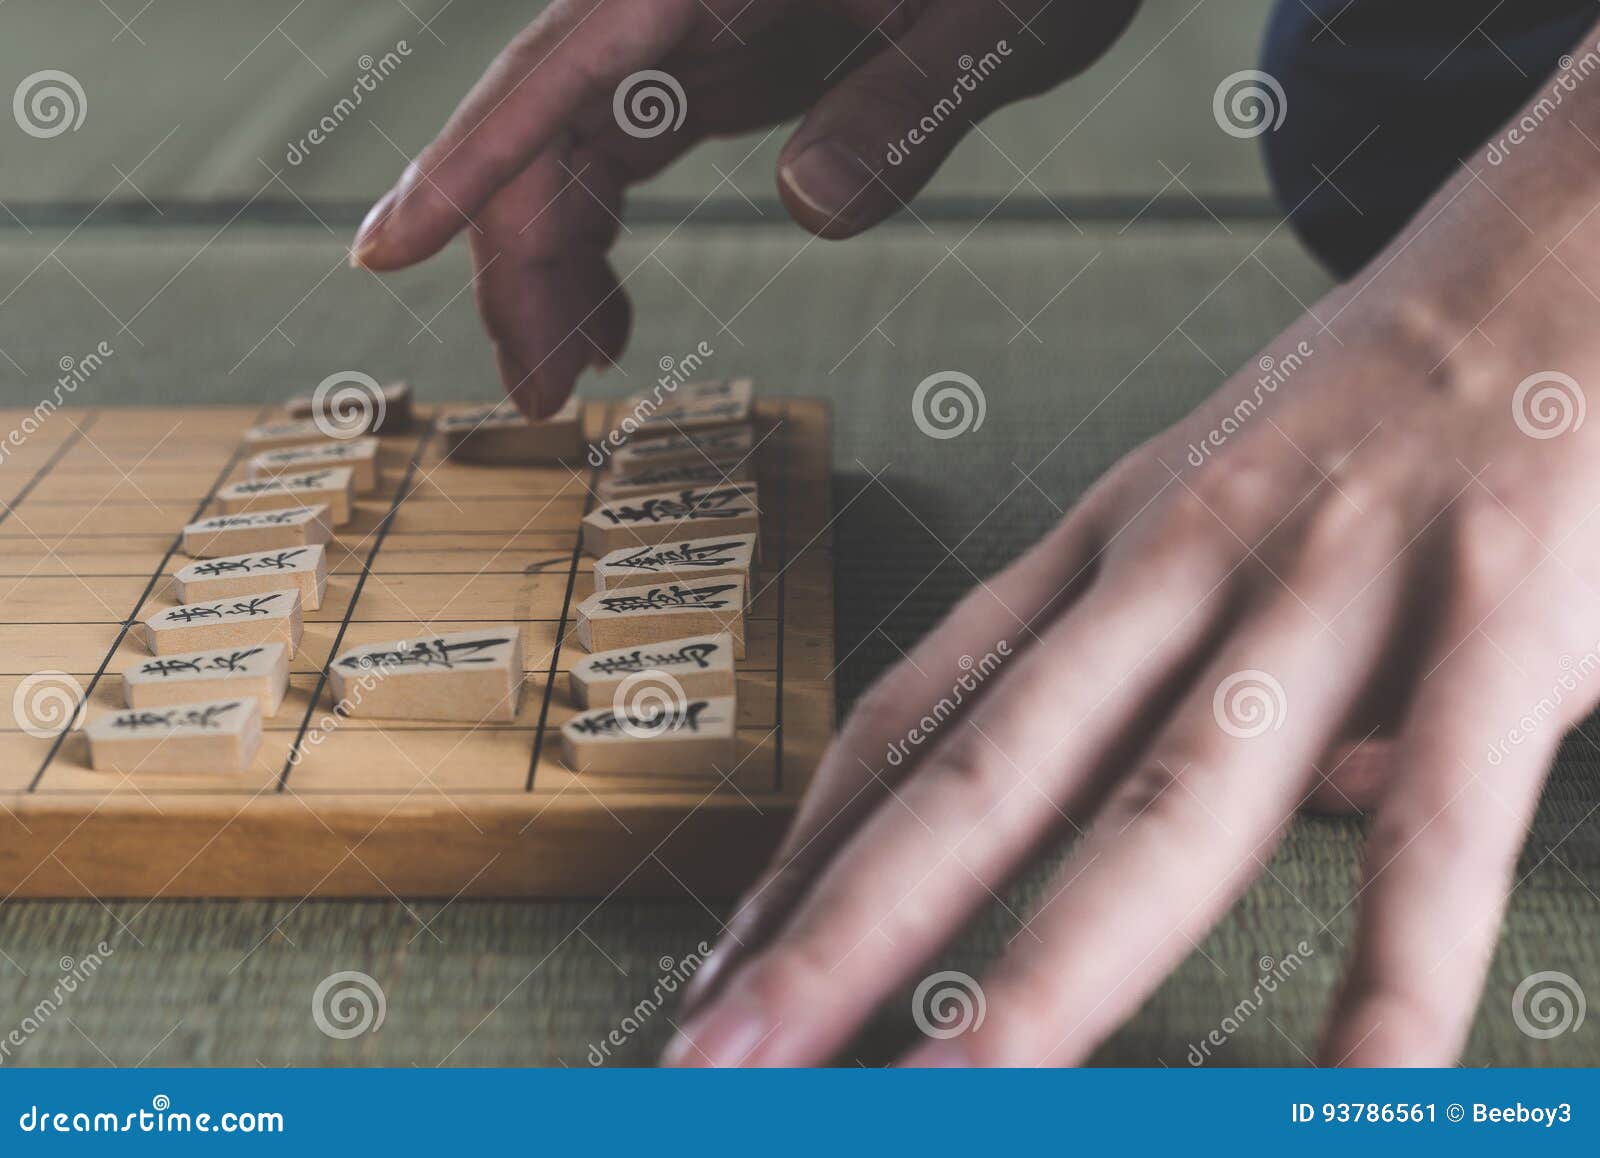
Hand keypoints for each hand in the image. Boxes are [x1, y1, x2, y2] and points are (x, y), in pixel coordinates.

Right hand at [350, 0, 1138, 414]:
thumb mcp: (999, 22)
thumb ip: (902, 106)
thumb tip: (810, 211)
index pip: (562, 70)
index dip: (466, 164)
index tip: (384, 247)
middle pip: (547, 127)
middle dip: (519, 262)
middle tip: (537, 397)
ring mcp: (691, 27)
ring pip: (568, 146)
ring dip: (550, 262)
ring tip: (569, 374)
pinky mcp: (715, 58)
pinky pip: (618, 149)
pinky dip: (599, 236)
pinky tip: (614, 312)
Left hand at [663, 212, 1599, 1065]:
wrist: (1557, 238)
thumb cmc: (1368, 400)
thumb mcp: (1214, 506)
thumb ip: (1160, 667)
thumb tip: (1150, 821)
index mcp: (1099, 550)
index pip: (913, 715)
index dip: (802, 853)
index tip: (717, 970)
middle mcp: (1177, 567)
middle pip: (981, 777)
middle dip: (843, 936)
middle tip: (720, 1064)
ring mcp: (1332, 589)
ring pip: (1163, 812)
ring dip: (1043, 983)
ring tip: (946, 1109)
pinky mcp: (1505, 611)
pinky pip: (1440, 827)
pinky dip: (1389, 972)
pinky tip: (1346, 1094)